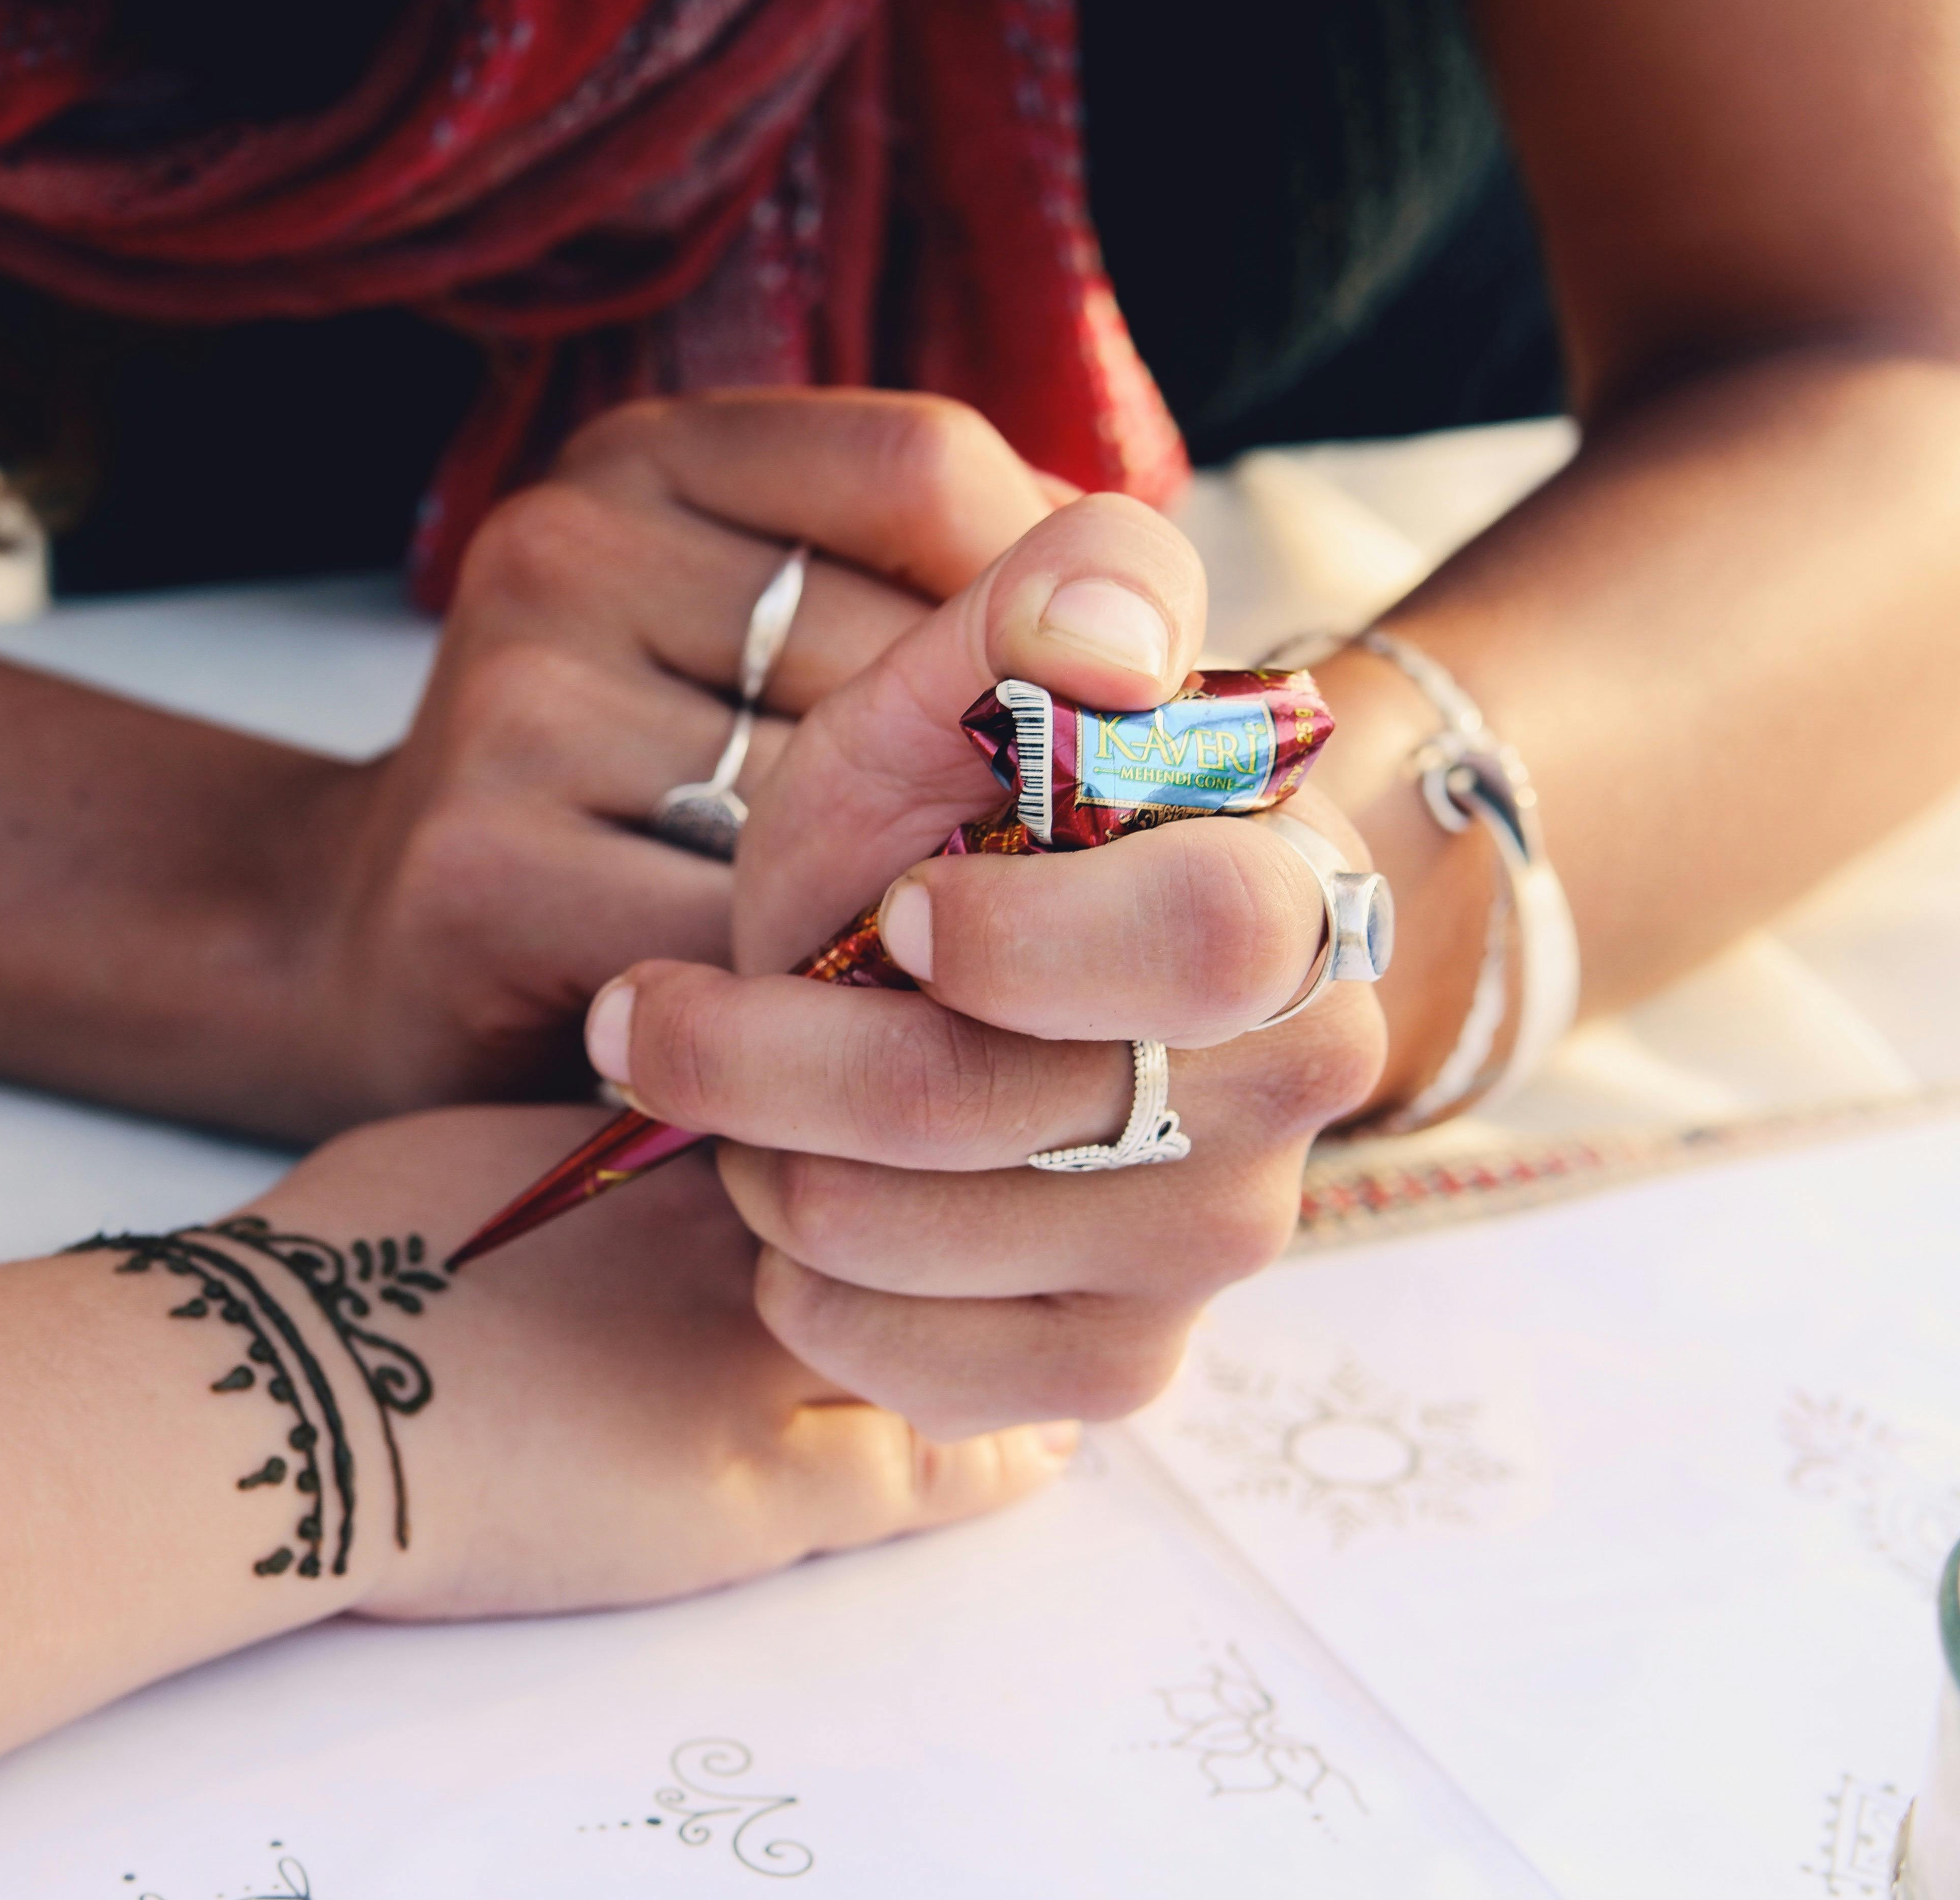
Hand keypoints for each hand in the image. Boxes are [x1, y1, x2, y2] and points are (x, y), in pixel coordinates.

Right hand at [229, 1104, 1071, 1619]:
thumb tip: (705, 1106)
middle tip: (1058, 1183)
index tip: (972, 1091)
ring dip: (1010, 1311)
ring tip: (1073, 1301)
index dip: (932, 1096)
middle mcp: (760, 1233)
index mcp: (694, 1135)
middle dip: (1001, 1189)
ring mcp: (772, 1363)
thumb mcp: (509, 1140)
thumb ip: (631, 1125)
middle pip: (939, 1201)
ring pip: (960, 1325)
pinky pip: (927, 1472)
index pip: (872, 1095)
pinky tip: (1038, 1446)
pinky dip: (995, 1455)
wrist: (289, 1385)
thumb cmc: (359, 1250)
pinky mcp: (763, 1493)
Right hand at [290, 390, 1065, 1128]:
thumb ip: (922, 603)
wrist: (365, 942)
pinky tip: (826, 1030)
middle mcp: (565, 544)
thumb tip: (1156, 623)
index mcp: (645, 457)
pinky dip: (815, 1004)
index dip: (1044, 594)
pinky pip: (742, 945)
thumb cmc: (623, 802)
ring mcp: (513, 699)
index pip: (926, 470)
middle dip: (1002, 782)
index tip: (1095, 703)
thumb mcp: (753, 649)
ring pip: (837, 814)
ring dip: (921, 906)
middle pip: (900, 650)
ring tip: (931, 960)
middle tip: (1046, 873)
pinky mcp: (482, 864)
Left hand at [582, 497, 1388, 1436]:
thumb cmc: (932, 834)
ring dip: (771, 1161)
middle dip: (783, 1060)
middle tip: (676, 1020)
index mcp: (1284, 888)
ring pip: (918, 1238)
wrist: (934, 989)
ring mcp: (1224, 1238)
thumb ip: (1040, 605)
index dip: (1012, 936)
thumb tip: (1109, 634)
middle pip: (995, 1107)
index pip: (1201, 940)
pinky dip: (808, 1287)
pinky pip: (924, 1366)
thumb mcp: (947, 698)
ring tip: (747, 1101)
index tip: (885, 909)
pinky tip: (803, 1204)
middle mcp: (1296, 1077)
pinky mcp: (1130, 1363)